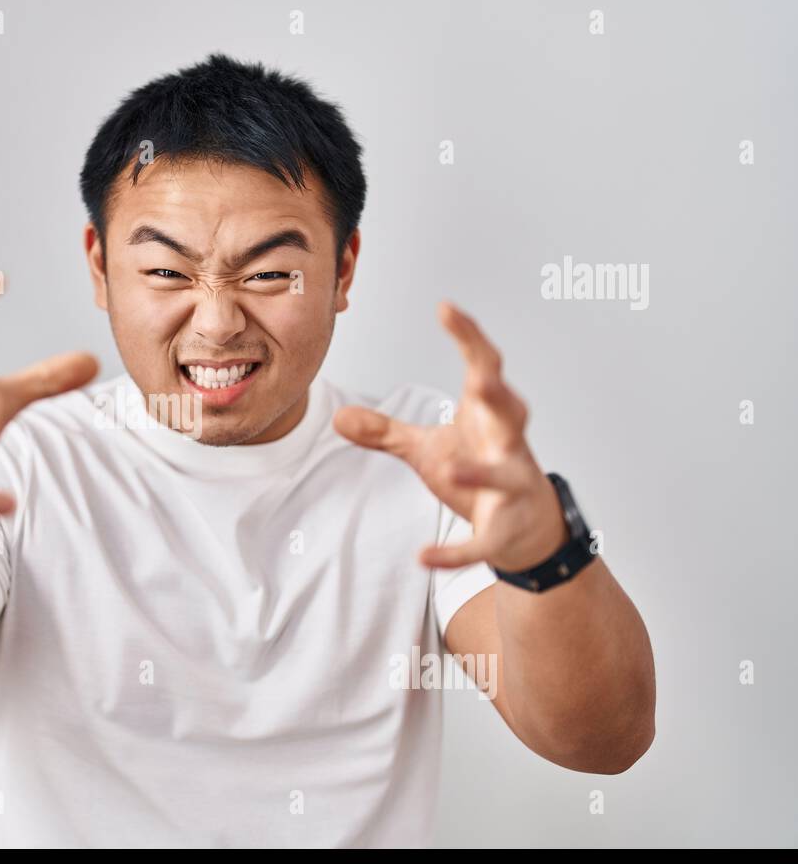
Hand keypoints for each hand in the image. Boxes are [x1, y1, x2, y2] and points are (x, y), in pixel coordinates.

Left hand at [332, 300, 567, 572]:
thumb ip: (385, 432)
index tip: (447, 307)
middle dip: (499, 394)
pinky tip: (423, 557)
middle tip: (484, 377)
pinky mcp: (504, 529)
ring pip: (504, 473)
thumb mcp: (427, 449)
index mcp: (489, 415)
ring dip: (480, 471)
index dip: (469, 337)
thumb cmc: (479, 470)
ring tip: (449, 467)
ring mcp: (512, 485)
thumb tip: (338, 416)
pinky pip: (481, 541)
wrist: (525, 529)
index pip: (485, 366)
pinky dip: (455, 551)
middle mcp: (507, 444)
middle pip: (511, 411)